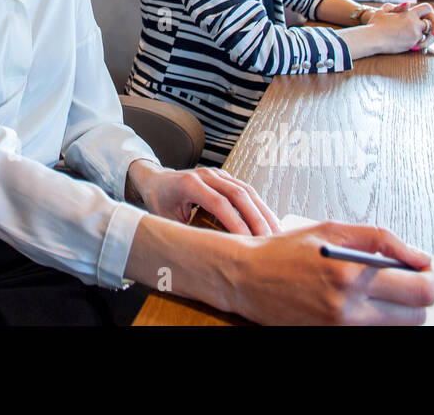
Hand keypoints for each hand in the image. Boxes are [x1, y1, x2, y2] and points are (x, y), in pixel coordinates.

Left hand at [127, 159, 278, 235]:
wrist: (156, 180)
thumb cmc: (159, 202)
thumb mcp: (165, 220)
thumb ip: (183, 234)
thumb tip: (200, 260)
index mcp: (189, 183)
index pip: (219, 203)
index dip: (236, 223)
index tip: (247, 243)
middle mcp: (206, 175)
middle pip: (239, 194)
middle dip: (257, 219)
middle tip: (270, 242)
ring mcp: (218, 174)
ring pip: (247, 191)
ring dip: (264, 213)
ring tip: (277, 235)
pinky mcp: (226, 178)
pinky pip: (247, 191)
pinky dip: (260, 208)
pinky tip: (270, 224)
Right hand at [216, 221, 433, 323]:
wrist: (246, 278)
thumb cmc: (283, 252)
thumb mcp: (332, 230)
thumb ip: (380, 238)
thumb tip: (418, 255)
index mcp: (350, 275)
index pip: (419, 290)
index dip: (433, 281)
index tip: (429, 273)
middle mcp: (348, 308)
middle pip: (416, 315)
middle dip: (420, 296)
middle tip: (409, 280)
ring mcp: (341, 328)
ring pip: (398, 327)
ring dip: (400, 310)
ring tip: (382, 289)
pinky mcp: (333, 337)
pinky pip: (374, 332)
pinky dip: (378, 319)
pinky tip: (363, 302)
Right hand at [368, 2, 433, 51]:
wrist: (373, 39)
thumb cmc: (376, 24)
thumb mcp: (383, 11)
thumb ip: (396, 7)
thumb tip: (407, 4)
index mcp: (410, 14)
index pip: (427, 9)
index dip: (427, 11)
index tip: (426, 16)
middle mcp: (415, 24)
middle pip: (433, 23)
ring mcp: (415, 36)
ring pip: (428, 35)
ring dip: (428, 36)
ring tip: (426, 37)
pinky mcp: (412, 45)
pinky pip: (422, 44)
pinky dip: (421, 43)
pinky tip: (416, 43)